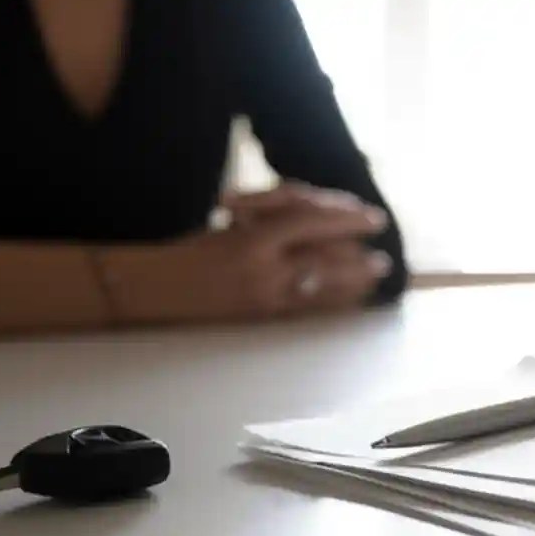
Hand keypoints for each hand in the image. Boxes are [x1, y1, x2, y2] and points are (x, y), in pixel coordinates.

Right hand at [102, 183, 393, 321]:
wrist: (152, 289)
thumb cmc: (187, 251)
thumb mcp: (231, 225)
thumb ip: (273, 222)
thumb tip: (321, 221)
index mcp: (252, 238)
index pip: (310, 222)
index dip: (345, 218)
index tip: (370, 218)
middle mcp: (262, 270)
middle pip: (326, 259)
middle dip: (358, 256)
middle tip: (382, 258)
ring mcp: (264, 298)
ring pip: (323, 288)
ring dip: (354, 282)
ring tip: (375, 277)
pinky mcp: (260, 317)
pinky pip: (307, 310)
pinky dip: (333, 301)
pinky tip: (350, 299)